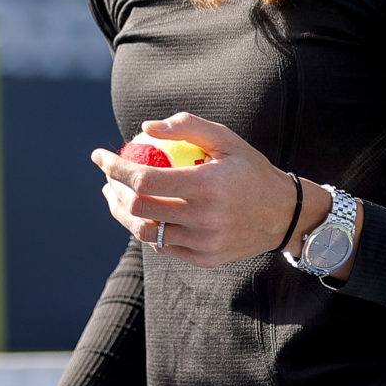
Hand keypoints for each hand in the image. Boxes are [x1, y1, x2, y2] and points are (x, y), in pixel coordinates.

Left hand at [88, 112, 331, 270]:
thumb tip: (145, 129)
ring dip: (122, 213)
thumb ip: (187, 126)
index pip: (145, 179)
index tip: (100, 156)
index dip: (115, 167)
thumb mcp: (226, 138)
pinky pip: (164, 246)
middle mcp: (206, 218)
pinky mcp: (205, 259)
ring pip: (145, 232)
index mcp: (209, 185)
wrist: (284, 214)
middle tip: (107, 177)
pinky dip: (147, 229)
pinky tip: (142, 214)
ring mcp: (204, 243)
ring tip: (115, 196)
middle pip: (138, 207)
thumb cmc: (250, 170)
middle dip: (112, 190)